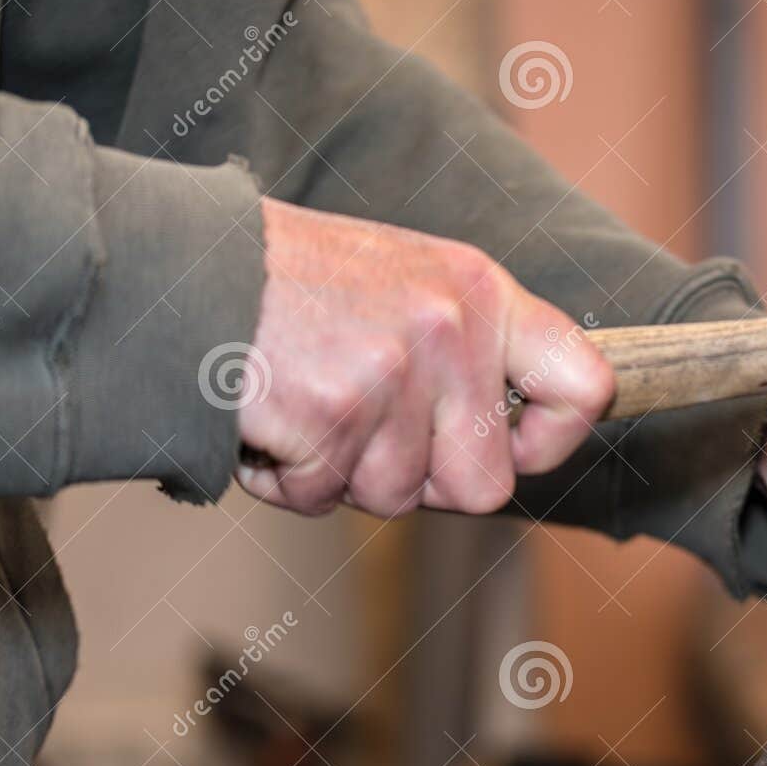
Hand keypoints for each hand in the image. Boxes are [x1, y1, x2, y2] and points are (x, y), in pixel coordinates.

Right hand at [234, 198, 613, 516]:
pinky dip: (285, 479)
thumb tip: (510, 442)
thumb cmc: (291, 284)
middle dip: (425, 484)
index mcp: (481, 292)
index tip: (515, 448)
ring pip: (397, 499)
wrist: (179, 266)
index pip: (587, 386)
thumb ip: (468, 351)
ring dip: (341, 474)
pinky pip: (322, 499)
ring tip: (304, 403)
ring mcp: (395, 372)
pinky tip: (267, 418)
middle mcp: (451, 328)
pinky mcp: (333, 413)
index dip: (555, 441)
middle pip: (485, 486)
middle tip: (368, 435)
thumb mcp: (407, 282)